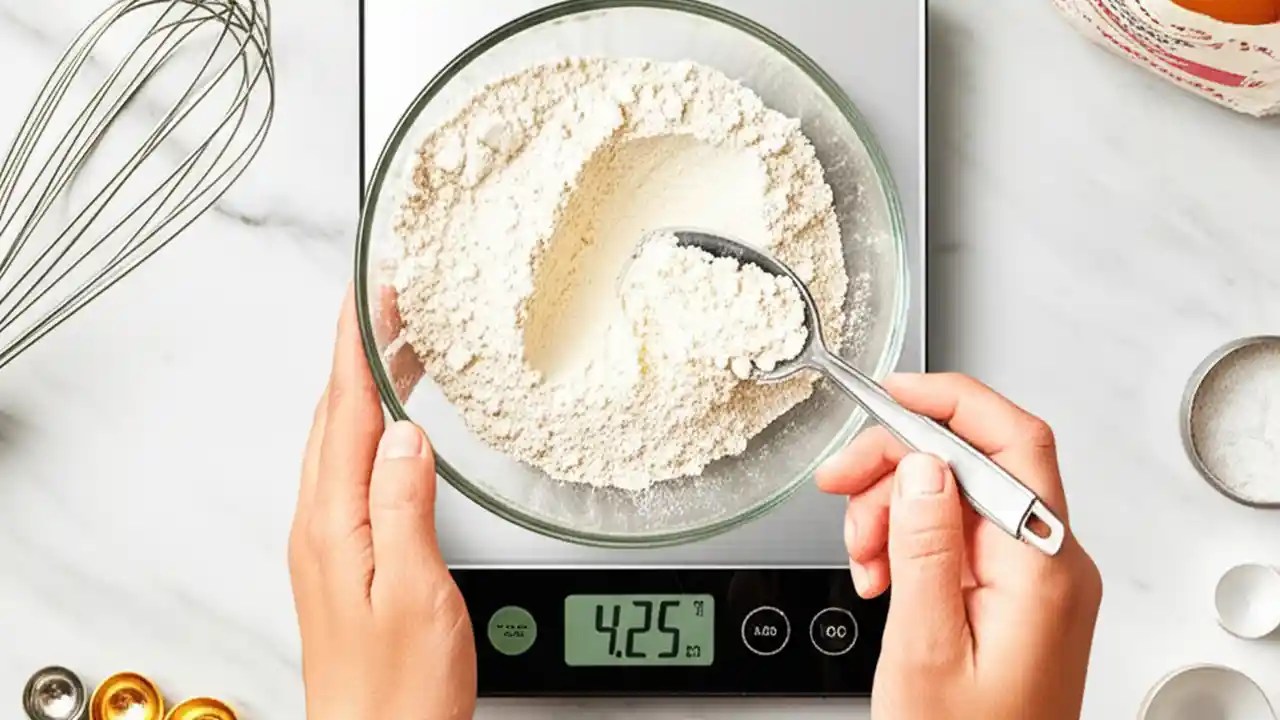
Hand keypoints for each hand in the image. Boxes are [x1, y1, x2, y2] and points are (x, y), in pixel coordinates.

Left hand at [288, 290, 475, 719]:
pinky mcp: (343, 559)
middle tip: (392, 302)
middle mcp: (321, 527)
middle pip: (335, 416)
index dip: (357, 344)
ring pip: (342, 441)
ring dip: (367, 388)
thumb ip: (405, 506)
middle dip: (361, 350)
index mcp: (334, 523)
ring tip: (400, 348)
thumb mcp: (416, 592)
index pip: (342, 410)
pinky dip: (371, 430)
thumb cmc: (397, 690)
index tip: (369, 291)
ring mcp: (328, 543)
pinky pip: (352, 471)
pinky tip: (395, 431)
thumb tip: (403, 432)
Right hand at [817, 373, 1101, 719]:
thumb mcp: (924, 650)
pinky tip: (880, 572)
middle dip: (899, 465)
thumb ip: (924, 550)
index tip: (886, 394)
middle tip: (840, 488)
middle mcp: (1049, 563)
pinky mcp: (1011, 593)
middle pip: (976, 463)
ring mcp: (1033, 578)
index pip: (1010, 444)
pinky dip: (907, 541)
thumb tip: (924, 466)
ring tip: (861, 557)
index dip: (945, 403)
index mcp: (1041, 569)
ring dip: (894, 510)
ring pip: (957, 496)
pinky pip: (955, 536)